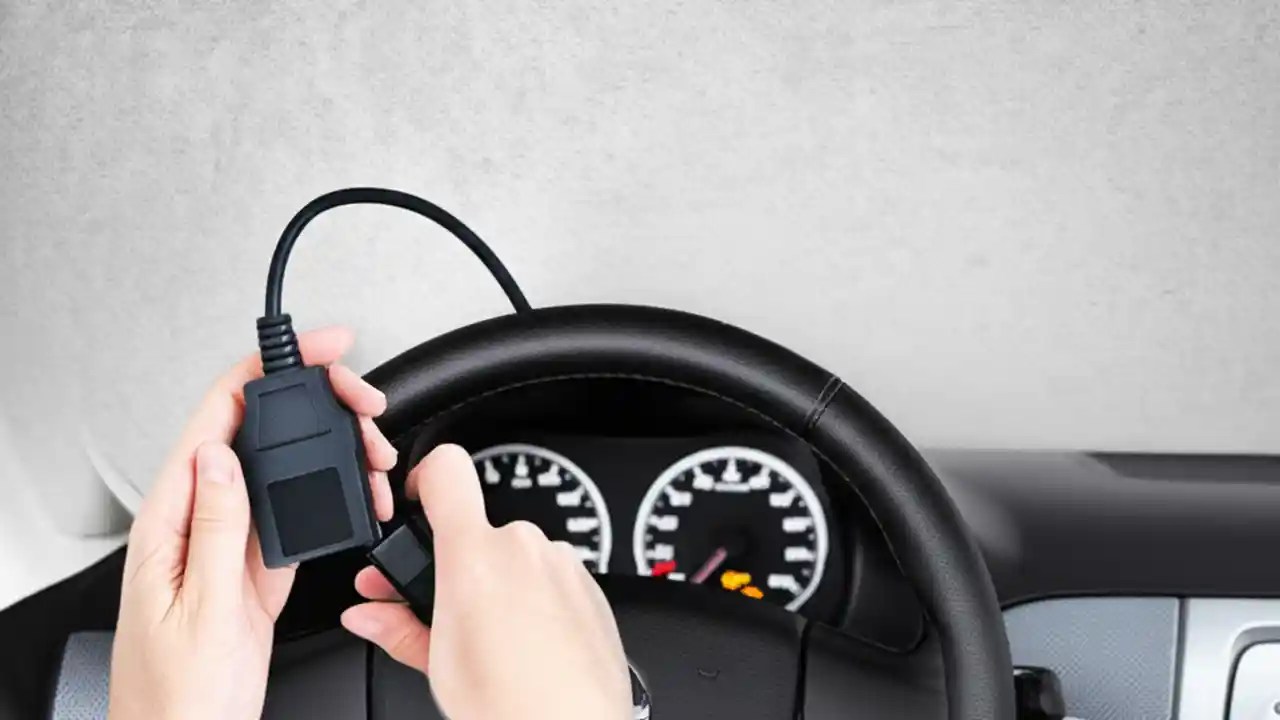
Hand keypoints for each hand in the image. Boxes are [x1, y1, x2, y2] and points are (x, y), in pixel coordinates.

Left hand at [108, 327, 397, 719]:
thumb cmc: (179, 696)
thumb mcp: (203, 608)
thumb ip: (216, 527)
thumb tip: (222, 450)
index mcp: (170, 520)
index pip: (217, 417)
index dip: (266, 369)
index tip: (318, 348)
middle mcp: (197, 521)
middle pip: (258, 432)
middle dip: (320, 406)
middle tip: (369, 407)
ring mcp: (228, 542)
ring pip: (284, 468)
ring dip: (334, 452)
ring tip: (376, 459)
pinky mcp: (255, 566)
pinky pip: (296, 510)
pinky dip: (334, 494)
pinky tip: (358, 494)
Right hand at [341, 445, 632, 719]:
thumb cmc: (512, 707)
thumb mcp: (438, 666)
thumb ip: (399, 627)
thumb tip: (370, 614)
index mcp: (477, 556)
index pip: (447, 469)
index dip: (425, 477)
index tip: (418, 502)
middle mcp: (525, 548)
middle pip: (477, 530)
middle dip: (453, 565)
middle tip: (435, 605)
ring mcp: (562, 565)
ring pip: (515, 558)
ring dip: (496, 586)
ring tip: (487, 639)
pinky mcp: (589, 586)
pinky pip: (548, 578)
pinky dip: (532, 600)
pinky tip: (522, 643)